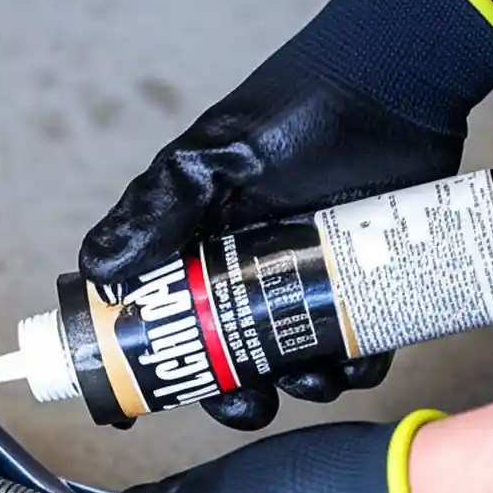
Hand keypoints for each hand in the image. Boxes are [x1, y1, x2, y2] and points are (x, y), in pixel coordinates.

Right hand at [80, 0, 492, 429]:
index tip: (158, 396)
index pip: (169, 318)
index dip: (161, 363)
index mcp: (203, 248)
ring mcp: (309, 280)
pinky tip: (358, 359)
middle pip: (232, 356)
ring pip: (297, 360)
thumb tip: (98, 271)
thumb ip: (156, 213)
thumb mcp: (210, 162)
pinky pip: (358, 344)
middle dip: (238, 394)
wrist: (393, 87)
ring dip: (302, 384)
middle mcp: (251, 271)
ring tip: (313, 375)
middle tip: (250, 404)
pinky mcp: (364, 283)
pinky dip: (358, 364)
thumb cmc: (296, 111)